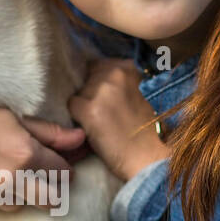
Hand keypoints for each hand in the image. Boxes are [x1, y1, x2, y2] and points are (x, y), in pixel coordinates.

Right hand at [0, 107, 87, 211]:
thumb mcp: (15, 116)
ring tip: (6, 170)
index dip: (64, 168)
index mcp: (25, 155)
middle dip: (51, 190)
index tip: (59, 163)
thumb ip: (51, 133)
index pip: (63, 174)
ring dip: (20, 193)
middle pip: (48, 201)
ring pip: (20, 205)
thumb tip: (82, 140)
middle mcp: (9, 180)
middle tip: (44, 176)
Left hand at [67, 58, 171, 182]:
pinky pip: (71, 106)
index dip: (96, 81)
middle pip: (85, 77)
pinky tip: (89, 127)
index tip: (101, 95)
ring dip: (83, 105)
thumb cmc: (145, 130)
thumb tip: (94, 79)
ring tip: (97, 121)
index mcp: (128, 68)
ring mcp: (100, 90)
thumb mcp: (137, 94)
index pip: (97, 64)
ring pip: (78, 92)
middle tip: (100, 111)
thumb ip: (118, 83)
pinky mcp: (88, 109)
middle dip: (89, 91)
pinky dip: (76, 117)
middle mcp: (113, 74)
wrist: (148, 156)